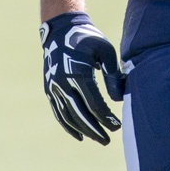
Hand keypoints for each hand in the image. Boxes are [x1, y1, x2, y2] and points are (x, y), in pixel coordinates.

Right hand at [40, 12, 125, 144]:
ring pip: (68, 116)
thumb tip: (119, 99)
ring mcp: (54, 88)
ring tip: (97, 139)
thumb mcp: (105, 51)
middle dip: (95, 130)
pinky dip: (68, 125)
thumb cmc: (88, 38)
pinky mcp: (50, 89)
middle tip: (107, 140)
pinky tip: (79, 136)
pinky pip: (58, 112)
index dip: (106, 118)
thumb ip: (113, 75)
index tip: (118, 126)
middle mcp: (64, 83)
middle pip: (81, 114)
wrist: (61, 30)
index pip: (94, 104)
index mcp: (78, 74)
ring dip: (83, 130)